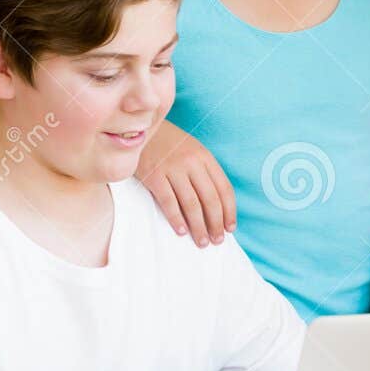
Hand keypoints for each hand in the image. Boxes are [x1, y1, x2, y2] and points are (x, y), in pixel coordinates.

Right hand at [136, 120, 235, 246]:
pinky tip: (181, 231)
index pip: (224, 188)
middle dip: (215, 223)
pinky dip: (176, 219)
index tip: (230, 228)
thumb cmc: (168, 145)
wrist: (139, 129)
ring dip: (198, 226)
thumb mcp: (192, 151)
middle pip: (210, 199)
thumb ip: (204, 172)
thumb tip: (217, 206)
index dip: (229, 211)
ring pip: (192, 204)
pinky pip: (169, 202)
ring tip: (202, 242)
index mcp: (205, 158)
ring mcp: (173, 168)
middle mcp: (192, 162)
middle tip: (217, 241)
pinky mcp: (154, 175)